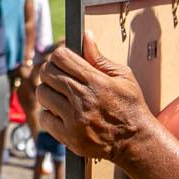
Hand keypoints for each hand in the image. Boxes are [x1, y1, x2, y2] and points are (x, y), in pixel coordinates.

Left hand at [35, 31, 160, 164]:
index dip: (60, 55)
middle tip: (60, 76)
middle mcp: (82, 99)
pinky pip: (44, 117)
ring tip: (60, 95)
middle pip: (47, 73)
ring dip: (48, 92)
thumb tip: (86, 36)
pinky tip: (62, 113)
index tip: (64, 60)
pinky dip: (50, 114)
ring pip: (42, 94)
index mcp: (96, 81)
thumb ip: (100, 57)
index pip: (61, 57)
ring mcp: (74, 119)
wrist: (135, 142)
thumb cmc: (131, 106)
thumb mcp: (124, 77)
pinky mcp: (68, 137)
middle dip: (51, 71)